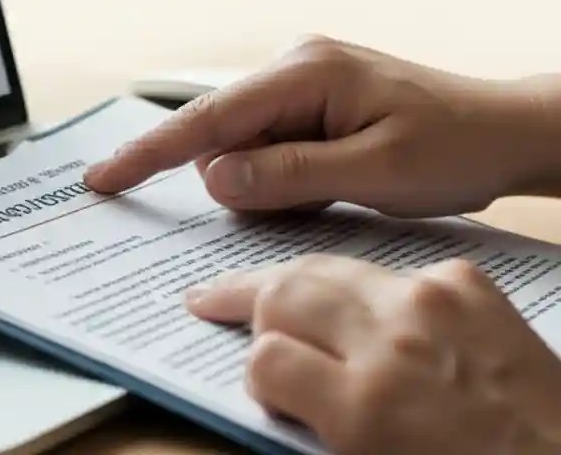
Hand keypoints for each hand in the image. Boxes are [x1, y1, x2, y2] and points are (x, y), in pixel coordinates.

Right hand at [85, 36, 560, 216]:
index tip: (102, 178)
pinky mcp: (308, 107)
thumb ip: (288, 174)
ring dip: (267, 183)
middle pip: (222, 135)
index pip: (207, 119)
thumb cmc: (455, 146)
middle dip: (239, 179)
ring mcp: (299, 86)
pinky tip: (328, 183)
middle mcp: (292, 68)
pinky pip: (267, 150)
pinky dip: (280, 178)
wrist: (506, 131)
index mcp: (304, 72)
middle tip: (311, 198)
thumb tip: (212, 177)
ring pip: (243, 148)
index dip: (149, 152)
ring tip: (336, 188)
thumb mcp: (374, 171)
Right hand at [184, 255, 560, 454]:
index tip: (257, 379)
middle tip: (212, 299)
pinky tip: (365, 304)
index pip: (264, 360)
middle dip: (242, 298)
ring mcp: (431, 301)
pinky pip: (389, 270)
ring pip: (325, 266)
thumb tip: (271, 374)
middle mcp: (393, 342)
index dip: (250, 371)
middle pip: (281, 291)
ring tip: (267, 287)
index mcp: (365, 407)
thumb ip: (315, 412)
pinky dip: (369, 287)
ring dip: (292, 280)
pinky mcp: (465, 281)